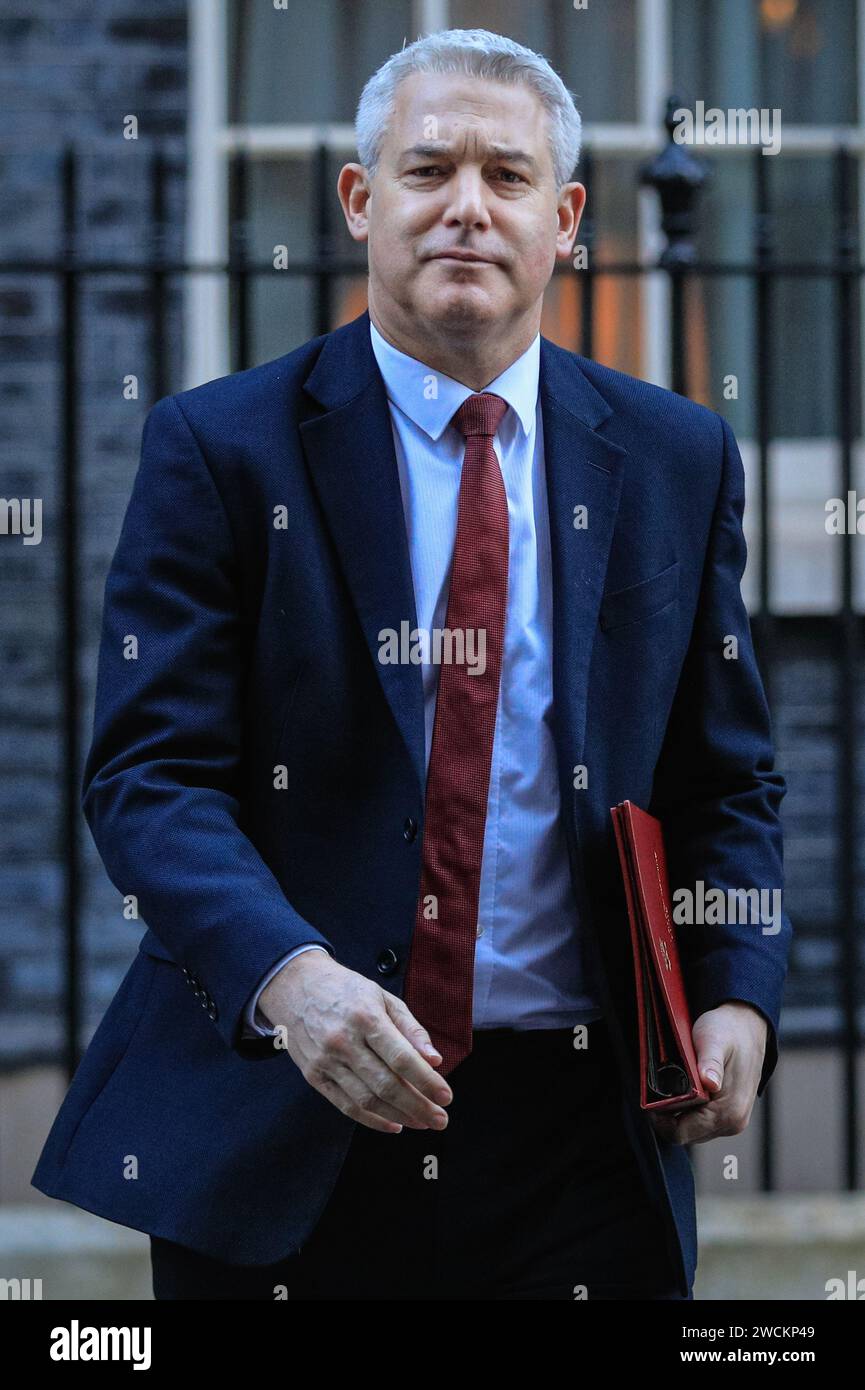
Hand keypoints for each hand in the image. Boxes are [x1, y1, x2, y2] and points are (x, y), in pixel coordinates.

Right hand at [259, 951, 451, 1134]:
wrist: (296, 987)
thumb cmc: (346, 991)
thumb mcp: (383, 997)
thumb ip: (411, 1029)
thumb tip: (435, 1060)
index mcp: (365, 1017)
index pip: (402, 1058)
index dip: (426, 1081)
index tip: (446, 1096)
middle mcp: (344, 1042)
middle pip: (386, 1085)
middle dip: (418, 1106)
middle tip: (440, 1120)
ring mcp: (326, 1061)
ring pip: (367, 1100)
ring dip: (399, 1116)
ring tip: (421, 1123)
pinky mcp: (314, 1076)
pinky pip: (345, 1106)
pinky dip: (371, 1120)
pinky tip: (393, 1124)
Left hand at [649, 1001, 767, 1145]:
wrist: (747, 1025)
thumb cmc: (729, 1030)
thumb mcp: (714, 1039)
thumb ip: (710, 1062)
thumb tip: (710, 1083)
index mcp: (729, 1111)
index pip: (682, 1133)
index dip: (659, 1120)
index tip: (648, 1100)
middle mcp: (733, 1122)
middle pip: (685, 1134)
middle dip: (667, 1116)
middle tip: (656, 1089)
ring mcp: (732, 1121)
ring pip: (691, 1129)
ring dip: (677, 1112)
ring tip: (670, 1086)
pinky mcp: (729, 1115)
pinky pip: (699, 1122)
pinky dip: (687, 1109)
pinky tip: (683, 1088)